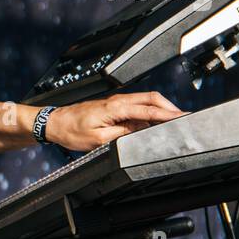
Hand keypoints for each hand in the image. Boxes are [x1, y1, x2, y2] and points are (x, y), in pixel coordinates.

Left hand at [45, 91, 184, 151]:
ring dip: (160, 108)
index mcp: (115, 107)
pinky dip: (148, 112)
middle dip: (170, 107)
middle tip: (184, 118)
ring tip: (172, 121)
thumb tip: (142, 131)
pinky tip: (153, 122)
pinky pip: (136, 106)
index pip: (149, 109)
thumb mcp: (98, 139)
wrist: (54, 122)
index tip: (183, 117)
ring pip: (145, 101)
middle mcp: (118, 101)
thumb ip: (123, 134)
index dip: (168, 114)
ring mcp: (116, 102)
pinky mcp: (113, 106)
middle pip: (152, 98)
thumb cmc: (71, 131)